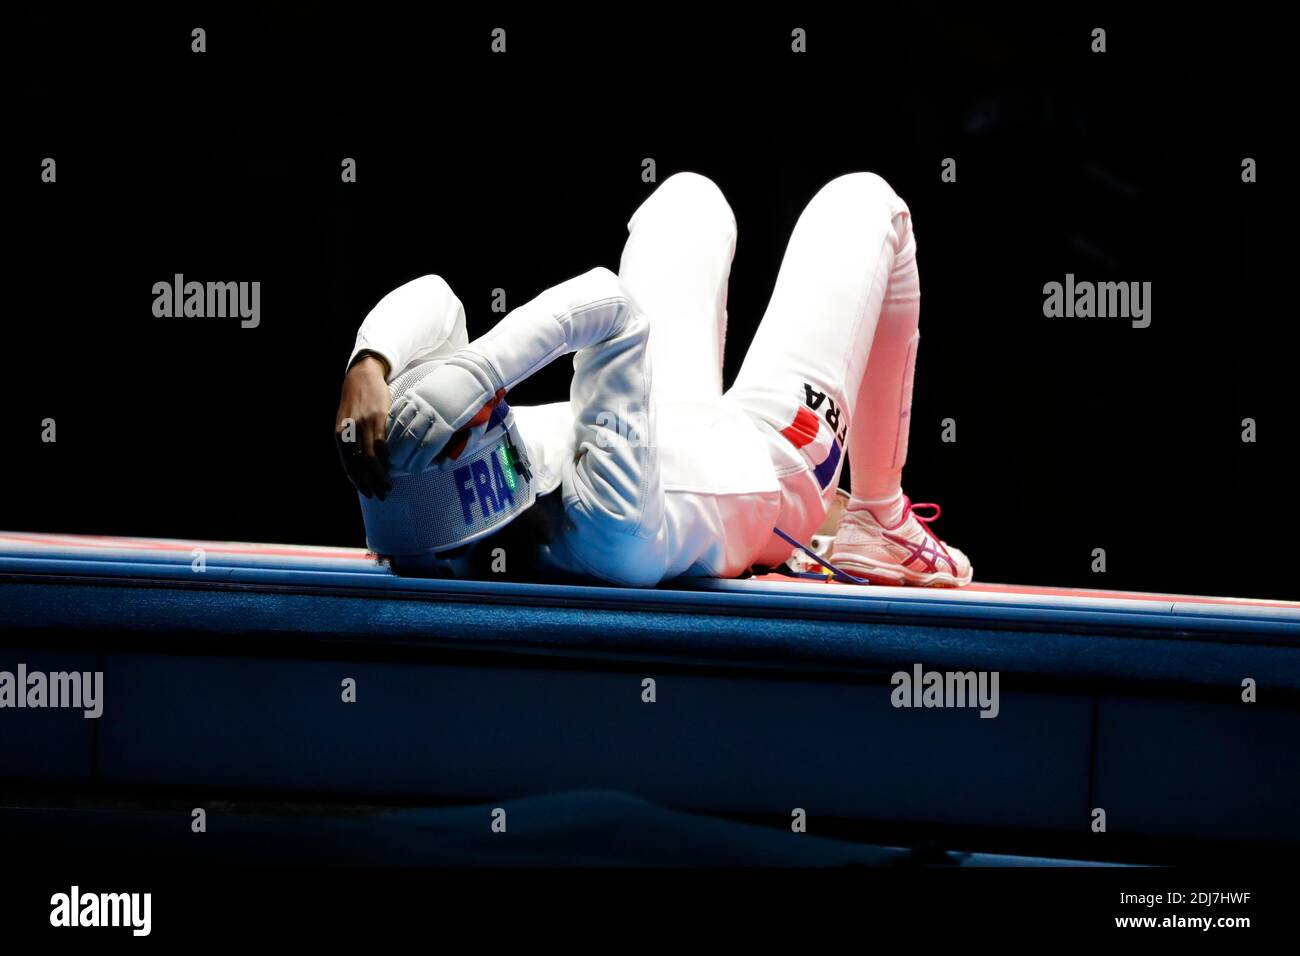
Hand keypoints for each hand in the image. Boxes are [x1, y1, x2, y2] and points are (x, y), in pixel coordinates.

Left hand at [335, 355, 392, 498]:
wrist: (362, 375)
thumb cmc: (355, 400)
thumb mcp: (346, 421)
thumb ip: (350, 440)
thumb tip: (359, 461)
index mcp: (340, 435)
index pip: (348, 466)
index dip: (358, 482)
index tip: (368, 493)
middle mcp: (349, 432)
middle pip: (358, 465)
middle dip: (370, 483)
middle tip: (381, 494)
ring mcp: (363, 425)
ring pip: (370, 457)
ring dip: (379, 475)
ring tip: (388, 485)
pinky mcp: (377, 417)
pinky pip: (381, 442)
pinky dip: (385, 457)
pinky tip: (391, 465)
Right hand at [385, 356, 498, 474]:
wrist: (471, 374)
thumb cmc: (475, 405)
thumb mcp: (476, 428)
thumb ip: (460, 448)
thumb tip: (443, 466)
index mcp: (448, 424)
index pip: (427, 448)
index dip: (417, 461)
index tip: (412, 470)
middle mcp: (431, 413)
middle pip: (411, 439)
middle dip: (402, 455)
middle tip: (397, 466)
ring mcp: (420, 402)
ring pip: (401, 425)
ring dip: (394, 441)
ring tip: (390, 453)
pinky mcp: (413, 393)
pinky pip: (398, 410)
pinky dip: (391, 424)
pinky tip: (389, 434)